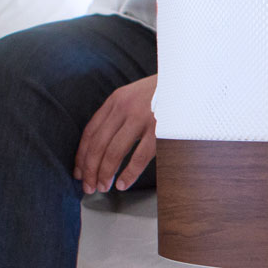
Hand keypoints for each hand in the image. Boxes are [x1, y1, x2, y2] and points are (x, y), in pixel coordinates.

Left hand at [74, 74, 156, 193]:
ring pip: (114, 152)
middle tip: (88, 186)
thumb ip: (120, 114)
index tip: (79, 172)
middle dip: (90, 169)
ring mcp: (142, 118)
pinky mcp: (160, 129)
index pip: (90, 132)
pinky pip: (139, 157)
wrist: (189, 80)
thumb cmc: (164, 92)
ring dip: (105, 173)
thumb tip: (103, 144)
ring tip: (103, 187)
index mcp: (116, 100)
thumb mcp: (136, 96)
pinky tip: (123, 184)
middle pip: (98, 144)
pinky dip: (128, 174)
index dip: (81, 156)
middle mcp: (125, 108)